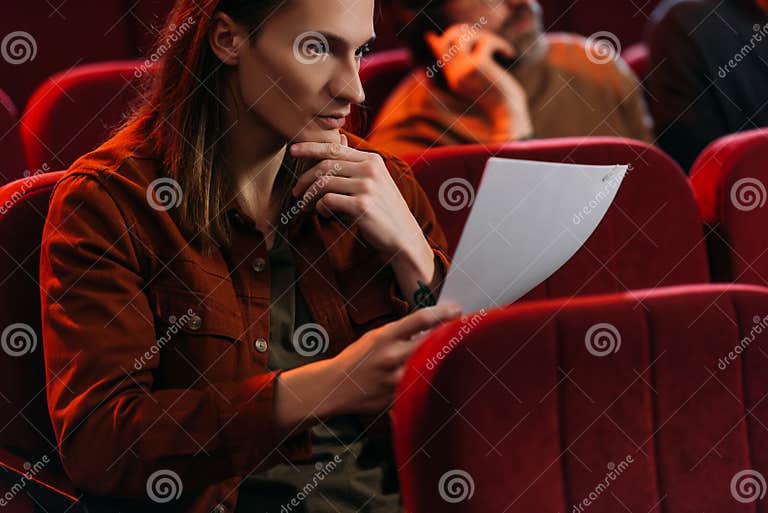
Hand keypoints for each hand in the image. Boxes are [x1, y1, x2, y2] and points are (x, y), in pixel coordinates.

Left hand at [289, 137, 428, 259]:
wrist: (403, 236)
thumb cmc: (385, 209)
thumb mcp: (375, 180)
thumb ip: (356, 162)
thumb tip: (340, 139)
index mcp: (372, 160)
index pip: (335, 148)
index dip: (311, 147)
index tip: (293, 150)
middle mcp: (370, 169)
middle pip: (325, 166)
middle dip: (305, 179)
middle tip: (296, 192)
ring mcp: (367, 186)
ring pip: (324, 183)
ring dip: (309, 196)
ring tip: (306, 206)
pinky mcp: (361, 205)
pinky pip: (328, 200)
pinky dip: (320, 208)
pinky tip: (325, 214)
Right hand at [329, 304, 461, 414]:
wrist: (335, 386)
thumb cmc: (358, 357)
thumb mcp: (376, 336)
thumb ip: (402, 331)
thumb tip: (435, 324)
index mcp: (385, 336)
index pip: (421, 319)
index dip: (444, 313)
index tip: (457, 310)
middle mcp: (392, 357)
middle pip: (433, 342)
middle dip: (452, 334)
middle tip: (465, 329)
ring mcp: (396, 380)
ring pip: (433, 366)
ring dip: (447, 357)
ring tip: (459, 350)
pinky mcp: (398, 398)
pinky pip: (423, 386)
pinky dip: (434, 378)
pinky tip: (442, 373)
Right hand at [425, 25, 532, 139]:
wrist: (507, 114)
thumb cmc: (500, 100)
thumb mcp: (483, 84)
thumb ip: (474, 69)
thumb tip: (475, 54)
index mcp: (455, 79)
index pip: (441, 54)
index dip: (439, 43)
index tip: (431, 37)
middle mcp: (456, 74)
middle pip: (449, 39)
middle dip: (465, 31)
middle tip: (483, 36)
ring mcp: (464, 70)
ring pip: (465, 36)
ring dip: (485, 36)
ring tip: (499, 47)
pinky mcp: (477, 65)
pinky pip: (485, 42)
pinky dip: (501, 44)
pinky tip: (509, 54)